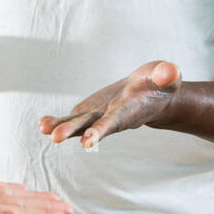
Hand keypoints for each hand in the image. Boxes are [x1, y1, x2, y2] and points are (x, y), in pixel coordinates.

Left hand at [39, 60, 181, 147]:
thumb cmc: (162, 85)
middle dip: (74, 131)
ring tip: (43, 128)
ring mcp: (100, 115)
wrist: (153, 94)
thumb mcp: (168, 77)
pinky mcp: (92, 111)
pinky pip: (74, 117)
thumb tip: (170, 71)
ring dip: (62, 127)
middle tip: (56, 137)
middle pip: (91, 126)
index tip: (87, 142)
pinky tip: (43, 124)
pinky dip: (59, 120)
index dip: (101, 130)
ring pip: (79, 124)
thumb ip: (168, 75)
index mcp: (131, 110)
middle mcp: (113, 117)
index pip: (115, 121)